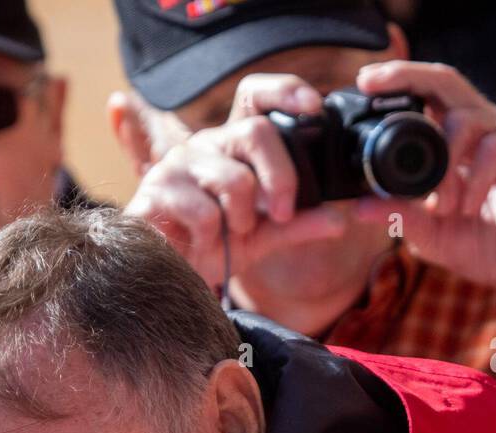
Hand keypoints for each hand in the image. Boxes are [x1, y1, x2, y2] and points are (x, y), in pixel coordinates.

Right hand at [125, 73, 347, 289]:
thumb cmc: (213, 248)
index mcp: (231, 146)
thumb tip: (339, 221)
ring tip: (225, 236)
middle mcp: (205, 144)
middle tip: (281, 214)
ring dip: (240, 220)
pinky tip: (197, 243)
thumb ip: (297, 225)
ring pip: (235, 181)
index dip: (285, 91)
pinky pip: (204, 213)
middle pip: (256, 133)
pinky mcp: (156, 191)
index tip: (313, 107)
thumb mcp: (263, 237)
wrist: (168, 277)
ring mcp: (177, 164)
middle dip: (281, 178)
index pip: (255, 96)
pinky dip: (210, 239)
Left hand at [352, 60, 495, 320]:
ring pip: (464, 120)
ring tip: (443, 209)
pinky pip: (494, 147)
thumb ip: (400, 216)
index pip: (428, 98)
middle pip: (446, 81)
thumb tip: (358, 206)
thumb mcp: (432, 235)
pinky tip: (468, 208)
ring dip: (442, 168)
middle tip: (372, 84)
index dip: (399, 85)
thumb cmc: (489, 249)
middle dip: (406, 77)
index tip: (365, 84)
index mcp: (460, 142)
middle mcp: (487, 127)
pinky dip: (474, 180)